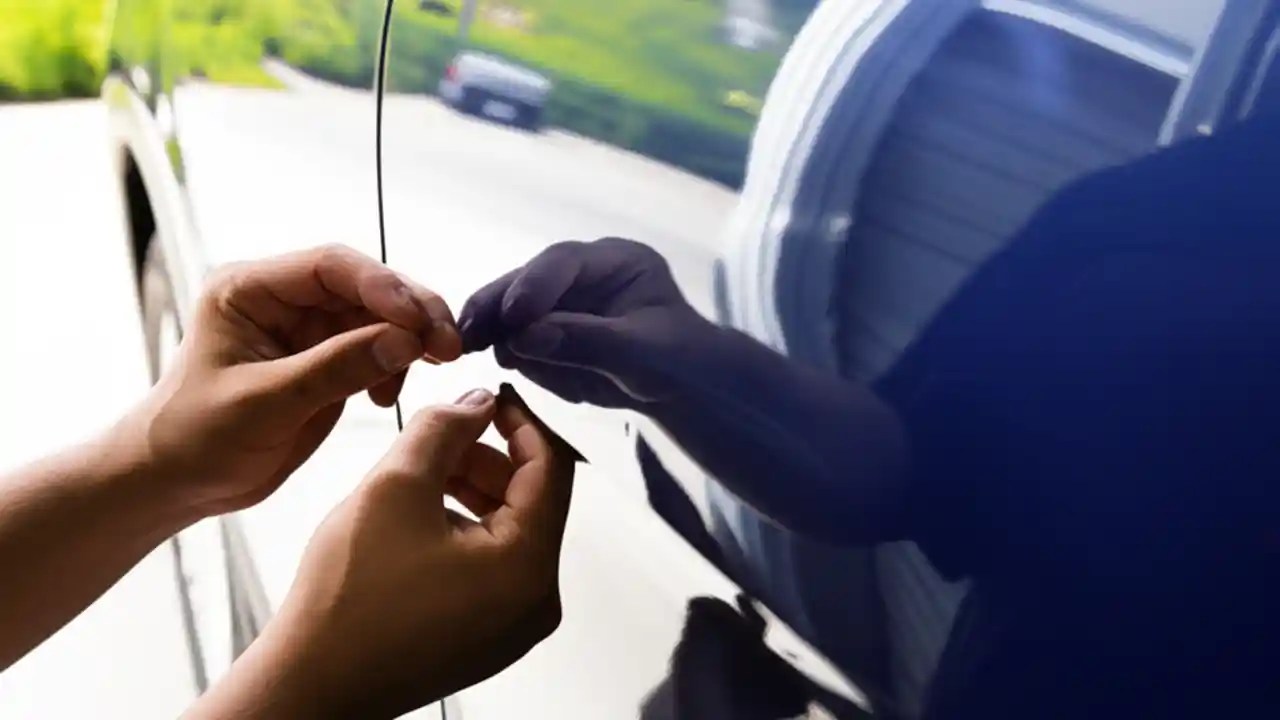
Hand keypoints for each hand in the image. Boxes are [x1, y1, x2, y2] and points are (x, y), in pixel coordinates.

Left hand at [136, 244, 461, 514]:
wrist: (177, 481)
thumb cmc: (196, 437)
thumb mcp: (265, 403)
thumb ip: (336, 368)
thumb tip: (405, 341)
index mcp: (250, 289)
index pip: (329, 267)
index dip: (382, 286)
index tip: (419, 318)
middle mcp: (283, 300)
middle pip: (364, 286)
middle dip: (411, 311)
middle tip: (449, 344)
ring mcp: (307, 330)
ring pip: (379, 316)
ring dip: (413, 337)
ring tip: (438, 364)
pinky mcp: (326, 360)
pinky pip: (377, 348)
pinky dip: (398, 364)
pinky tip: (392, 392)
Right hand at [200, 387, 575, 718]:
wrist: (311, 684)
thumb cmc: (348, 600)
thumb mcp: (397, 486)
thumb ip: (444, 430)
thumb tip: (478, 402)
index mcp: (528, 568)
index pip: (552, 469)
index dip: (522, 422)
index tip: (491, 395)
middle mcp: (534, 602)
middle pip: (532, 501)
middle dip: (489, 457)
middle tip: (444, 430)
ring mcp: (512, 625)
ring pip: (509, 531)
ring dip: (474, 490)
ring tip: (423, 469)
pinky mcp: (485, 636)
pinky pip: (492, 564)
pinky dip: (465, 528)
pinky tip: (420, 513)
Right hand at [458, 237, 708, 407]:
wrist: (680, 388)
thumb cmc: (676, 361)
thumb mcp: (643, 352)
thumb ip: (588, 341)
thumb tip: (526, 336)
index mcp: (614, 260)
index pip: (563, 261)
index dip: (534, 285)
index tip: (512, 317)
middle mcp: (579, 274)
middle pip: (525, 280)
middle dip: (496, 306)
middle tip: (466, 335)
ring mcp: (559, 302)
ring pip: (511, 309)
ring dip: (495, 331)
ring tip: (475, 351)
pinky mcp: (545, 331)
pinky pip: (515, 341)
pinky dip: (514, 356)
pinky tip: (519, 372)